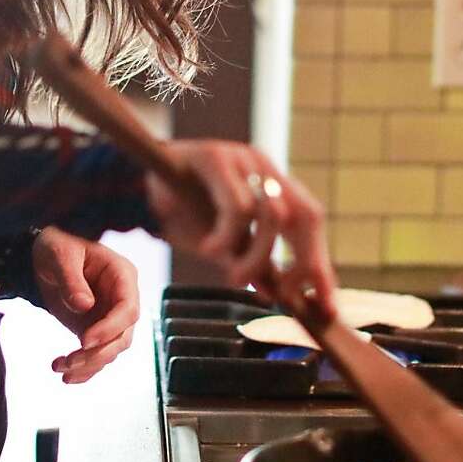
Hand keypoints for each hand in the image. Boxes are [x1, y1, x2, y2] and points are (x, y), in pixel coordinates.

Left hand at [30, 227, 139, 383]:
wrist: (44, 255)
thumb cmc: (58, 244)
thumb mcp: (61, 255)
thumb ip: (71, 280)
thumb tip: (84, 305)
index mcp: (122, 275)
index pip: (129, 309)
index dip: (110, 328)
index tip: (85, 340)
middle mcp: (122, 298)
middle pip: (123, 336)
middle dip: (98, 353)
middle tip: (70, 362)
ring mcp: (109, 316)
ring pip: (110, 350)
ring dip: (88, 365)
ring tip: (60, 368)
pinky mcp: (94, 329)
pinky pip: (96, 354)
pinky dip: (84, 369)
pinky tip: (66, 376)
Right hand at [143, 141, 336, 316]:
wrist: (137, 185)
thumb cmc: (184, 213)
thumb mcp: (225, 243)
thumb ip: (252, 260)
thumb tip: (276, 294)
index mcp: (274, 184)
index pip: (310, 222)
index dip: (321, 264)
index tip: (325, 304)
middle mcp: (265, 167)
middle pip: (304, 215)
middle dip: (302, 262)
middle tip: (285, 295)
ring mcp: (243, 159)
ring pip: (272, 215)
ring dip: (256, 256)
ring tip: (235, 278)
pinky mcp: (215, 157)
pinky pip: (236, 208)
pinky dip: (226, 238)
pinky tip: (209, 251)